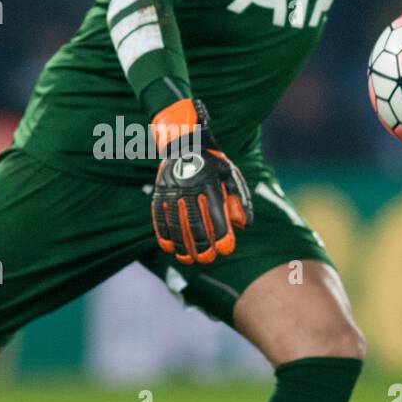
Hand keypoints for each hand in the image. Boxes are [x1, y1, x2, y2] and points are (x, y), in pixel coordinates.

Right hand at [150, 97, 252, 264]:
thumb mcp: (230, 174)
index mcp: (210, 183)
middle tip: (208, 259)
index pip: (216, 214)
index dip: (221, 234)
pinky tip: (169, 248)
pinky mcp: (159, 192)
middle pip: (195, 222)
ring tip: (188, 260)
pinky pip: (159, 217)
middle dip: (202, 245)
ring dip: (182, 245)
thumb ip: (238, 198)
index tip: (225, 249)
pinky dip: (164, 234)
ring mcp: (172, 190)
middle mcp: (190, 187)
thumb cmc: (212, 164)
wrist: (184, 141)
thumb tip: (242, 224)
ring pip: (176, 223)